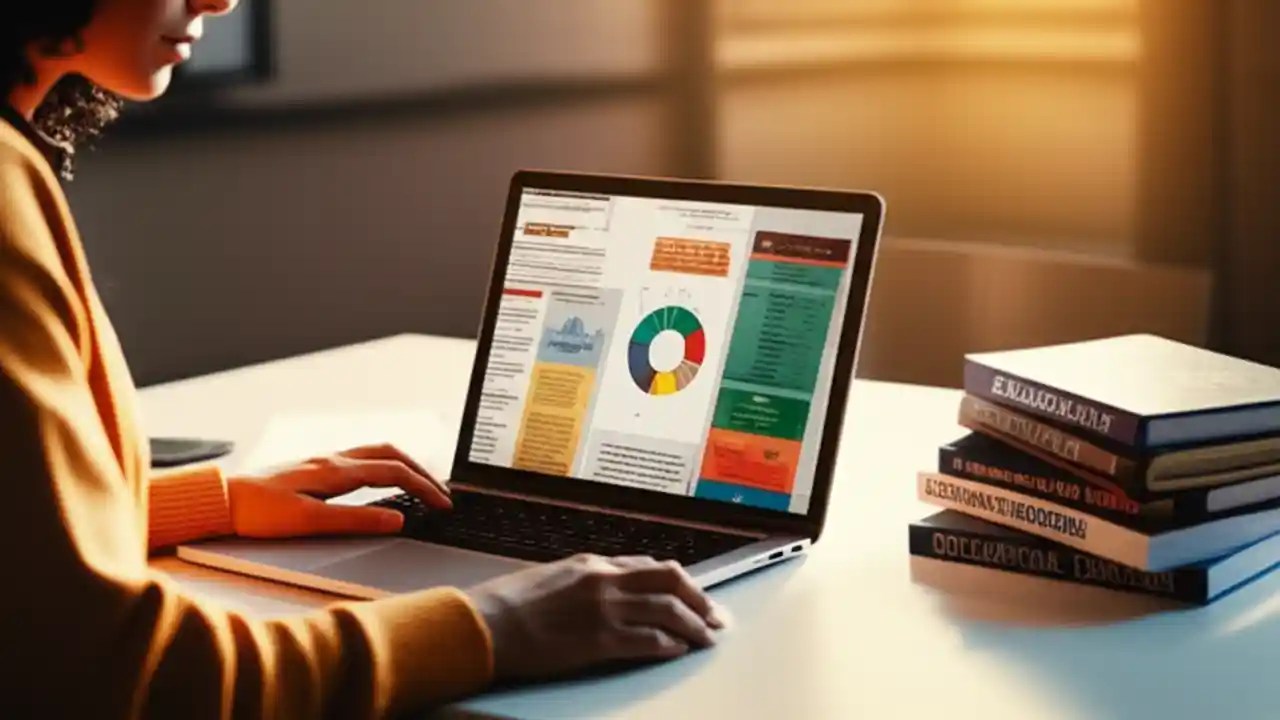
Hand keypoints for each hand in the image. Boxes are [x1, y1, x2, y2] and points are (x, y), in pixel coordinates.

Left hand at [226, 443, 450, 538]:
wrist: (219, 501)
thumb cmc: (257, 513)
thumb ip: (356, 520)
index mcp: (336, 471)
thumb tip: (399, 519)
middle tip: (442, 494)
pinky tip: (381, 480)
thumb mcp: (310, 522)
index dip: (425, 489)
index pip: (395, 473)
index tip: (445, 505)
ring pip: (377, 451)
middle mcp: (332, 459)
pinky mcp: (313, 467)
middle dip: (423, 472)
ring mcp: (323, 460)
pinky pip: (361, 457)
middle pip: (392, 454)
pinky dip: (384, 465)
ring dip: (405, 464)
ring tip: (421, 484)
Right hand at [466, 554, 729, 680]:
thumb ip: (588, 580)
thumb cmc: (511, 604)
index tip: (692, 593)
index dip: (678, 581)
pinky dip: (669, 644)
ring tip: (706, 636)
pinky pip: (648, 640)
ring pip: (668, 609)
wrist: (486, 624)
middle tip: (714, 614)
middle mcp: (604, 579)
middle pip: (670, 578)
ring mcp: (604, 608)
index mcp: (593, 563)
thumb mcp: (555, 577)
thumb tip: (613, 589)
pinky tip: (678, 649)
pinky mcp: (599, 639)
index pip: (649, 566)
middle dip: (699, 596)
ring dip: (694, 623)